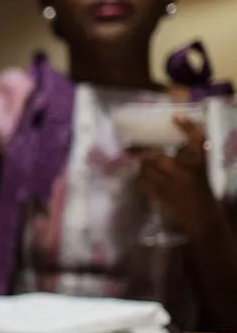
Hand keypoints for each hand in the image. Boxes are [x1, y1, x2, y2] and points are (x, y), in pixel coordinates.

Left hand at [129, 114, 221, 236]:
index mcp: (198, 162)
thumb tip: (172, 134)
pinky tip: (141, 175)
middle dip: (141, 151)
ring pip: (146, 169)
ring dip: (139, 165)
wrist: (202, 217)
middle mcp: (185, 172)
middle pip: (157, 157)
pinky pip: (142, 182)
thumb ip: (188, 153)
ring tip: (136, 162)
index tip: (176, 116)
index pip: (197, 140)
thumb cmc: (199, 189)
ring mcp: (171, 185)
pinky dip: (139, 176)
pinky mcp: (160, 196)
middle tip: (130, 146)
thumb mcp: (200, 168)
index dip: (188, 127)